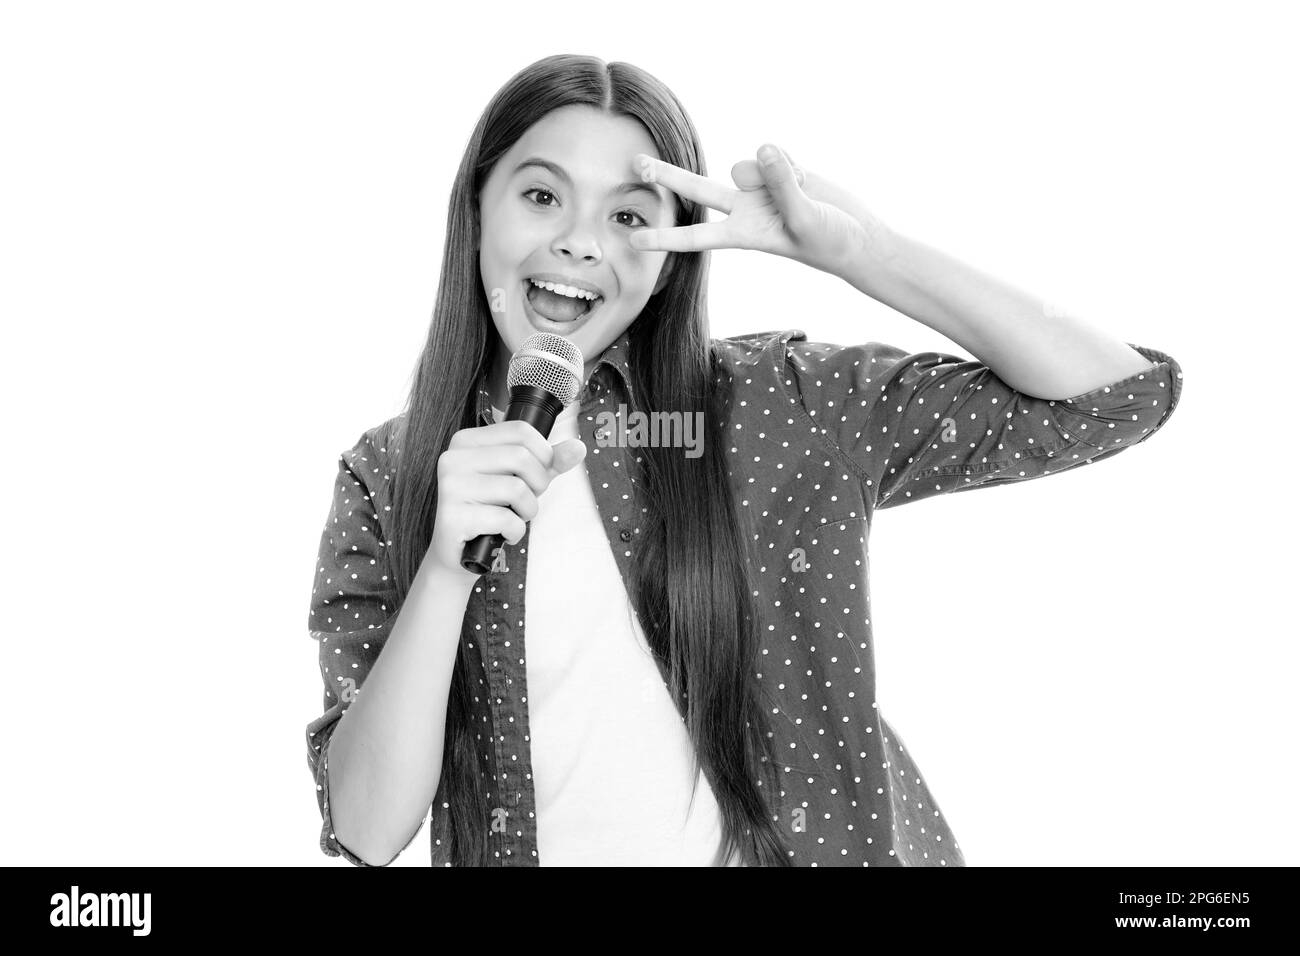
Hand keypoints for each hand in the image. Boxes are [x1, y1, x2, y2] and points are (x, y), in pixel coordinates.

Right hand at [428, 420, 586, 580]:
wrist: (458, 553)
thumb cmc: (490, 510)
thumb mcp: (522, 480)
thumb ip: (550, 462)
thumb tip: (578, 448)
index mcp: (467, 441)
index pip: (521, 431)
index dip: (543, 454)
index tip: (538, 474)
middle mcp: (453, 458)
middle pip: (521, 457)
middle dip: (538, 485)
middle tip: (526, 502)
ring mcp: (450, 487)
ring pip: (516, 489)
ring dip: (528, 511)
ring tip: (513, 517)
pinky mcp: (452, 516)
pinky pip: (505, 518)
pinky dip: (515, 531)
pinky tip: (502, 533)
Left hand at [629, 144, 895, 279]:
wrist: (857, 236)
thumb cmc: (829, 242)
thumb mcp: (804, 220)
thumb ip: (782, 185)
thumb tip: (762, 148)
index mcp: (743, 234)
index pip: (696, 235)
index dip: (666, 237)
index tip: (635, 240)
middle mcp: (743, 210)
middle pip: (696, 189)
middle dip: (667, 175)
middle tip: (635, 162)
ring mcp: (759, 189)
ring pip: (747, 164)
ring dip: (771, 170)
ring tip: (798, 187)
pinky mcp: (777, 171)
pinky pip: (775, 153)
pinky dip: (791, 162)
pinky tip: (806, 178)